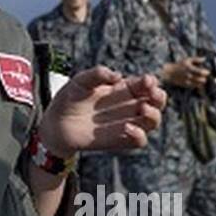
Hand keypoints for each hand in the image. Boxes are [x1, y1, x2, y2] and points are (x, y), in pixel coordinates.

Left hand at [40, 67, 165, 155]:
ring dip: (154, 115)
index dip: (151, 82)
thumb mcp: (80, 81)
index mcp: (122, 89)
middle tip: (152, 94)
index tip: (147, 81)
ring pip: (153, 121)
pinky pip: (140, 141)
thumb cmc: (69, 99)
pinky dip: (139, 135)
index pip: (145, 84)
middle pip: (156, 102)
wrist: (55, 124)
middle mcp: (128, 106)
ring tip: (143, 109)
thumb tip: (118, 76)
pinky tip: (127, 127)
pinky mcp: (120, 141)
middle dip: (160, 97)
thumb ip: (97, 74)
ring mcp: (126, 124)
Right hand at [164, 57, 209, 88]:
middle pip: (202, 80)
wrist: (170, 73)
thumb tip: (204, 58)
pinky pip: (195, 86)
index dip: (206, 72)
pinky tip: (196, 81)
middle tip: (204, 76)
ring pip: (199, 84)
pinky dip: (197, 84)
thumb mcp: (187, 60)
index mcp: (190, 68)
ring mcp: (188, 81)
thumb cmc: (179, 65)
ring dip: (201, 82)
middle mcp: (189, 76)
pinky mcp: (186, 85)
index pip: (201, 72)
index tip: (207, 72)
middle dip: (204, 78)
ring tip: (200, 79)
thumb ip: (196, 59)